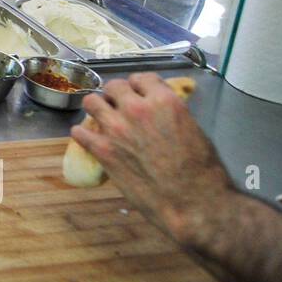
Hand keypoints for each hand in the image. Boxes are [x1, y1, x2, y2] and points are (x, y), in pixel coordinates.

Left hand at [74, 73, 234, 246]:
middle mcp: (136, 108)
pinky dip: (83, 134)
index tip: (138, 93)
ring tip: (102, 118)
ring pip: (92, 102)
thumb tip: (159, 113)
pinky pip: (79, 131)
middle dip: (116, 95)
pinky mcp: (102, 149)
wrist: (192, 203)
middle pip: (114, 86)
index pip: (141, 78)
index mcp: (164, 101)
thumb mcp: (192, 129)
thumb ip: (170, 114)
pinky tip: (89, 138)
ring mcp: (116, 128)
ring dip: (97, 108)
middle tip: (119, 106)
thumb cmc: (202, 171)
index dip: (139, 86)